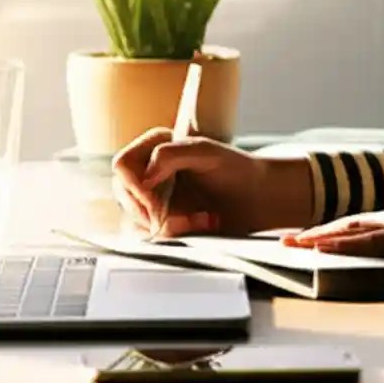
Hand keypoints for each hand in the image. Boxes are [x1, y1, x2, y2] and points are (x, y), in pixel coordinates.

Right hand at [111, 127, 312, 237]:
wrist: (259, 198)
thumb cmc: (237, 169)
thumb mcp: (206, 152)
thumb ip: (170, 155)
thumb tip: (143, 179)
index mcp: (156, 146)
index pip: (123, 165)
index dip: (135, 187)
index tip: (154, 201)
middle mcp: (150, 171)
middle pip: (123, 194)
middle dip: (151, 211)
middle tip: (178, 219)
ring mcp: (155, 197)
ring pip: (136, 219)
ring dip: (168, 225)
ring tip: (201, 220)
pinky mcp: (164, 220)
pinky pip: (151, 235)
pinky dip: (175, 236)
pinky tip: (201, 226)